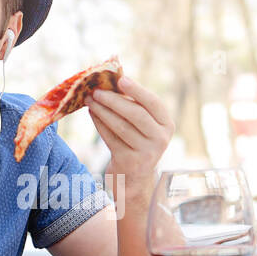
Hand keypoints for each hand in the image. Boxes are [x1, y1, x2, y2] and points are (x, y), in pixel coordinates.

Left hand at [86, 76, 173, 201]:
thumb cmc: (136, 142)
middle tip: (96, 90)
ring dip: (103, 111)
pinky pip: (111, 138)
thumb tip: (112, 79)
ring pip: (121, 126)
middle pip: (136, 114)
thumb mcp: (143, 125)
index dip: (137, 90)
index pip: (153, 103)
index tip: (121, 79)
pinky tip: (92, 113)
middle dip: (114, 100)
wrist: (134, 177)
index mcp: (166, 125)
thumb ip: (134, 105)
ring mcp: (146, 153)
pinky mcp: (129, 162)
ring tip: (90, 100)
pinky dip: (99, 124)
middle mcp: (160, 139)